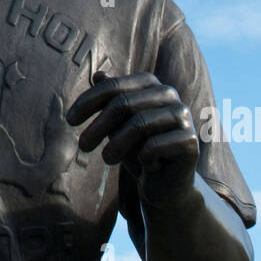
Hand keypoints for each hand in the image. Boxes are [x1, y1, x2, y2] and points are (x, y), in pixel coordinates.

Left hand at [66, 71, 198, 207]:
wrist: (166, 185)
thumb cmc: (138, 150)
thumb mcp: (118, 125)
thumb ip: (111, 100)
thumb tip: (99, 75)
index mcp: (151, 84)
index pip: (113, 86)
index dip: (88, 102)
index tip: (69, 120)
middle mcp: (170, 95)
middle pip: (124, 104)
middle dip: (98, 126)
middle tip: (82, 146)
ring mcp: (183, 116)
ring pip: (139, 124)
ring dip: (116, 145)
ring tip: (106, 159)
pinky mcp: (190, 141)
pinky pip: (156, 146)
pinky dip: (143, 158)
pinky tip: (146, 165)